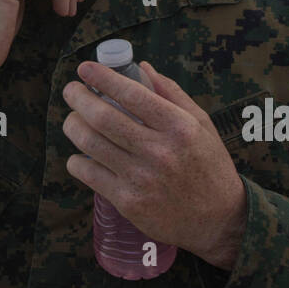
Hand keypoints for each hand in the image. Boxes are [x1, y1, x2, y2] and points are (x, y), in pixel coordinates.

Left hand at [61, 60, 247, 268]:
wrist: (218, 220)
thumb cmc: (209, 167)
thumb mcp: (202, 124)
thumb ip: (172, 93)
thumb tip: (142, 67)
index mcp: (179, 127)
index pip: (131, 94)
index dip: (102, 77)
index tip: (85, 68)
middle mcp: (160, 151)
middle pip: (103, 117)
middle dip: (78, 98)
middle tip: (71, 91)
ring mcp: (142, 178)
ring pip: (90, 144)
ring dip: (73, 126)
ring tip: (72, 120)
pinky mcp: (129, 202)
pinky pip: (89, 174)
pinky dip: (76, 161)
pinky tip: (79, 156)